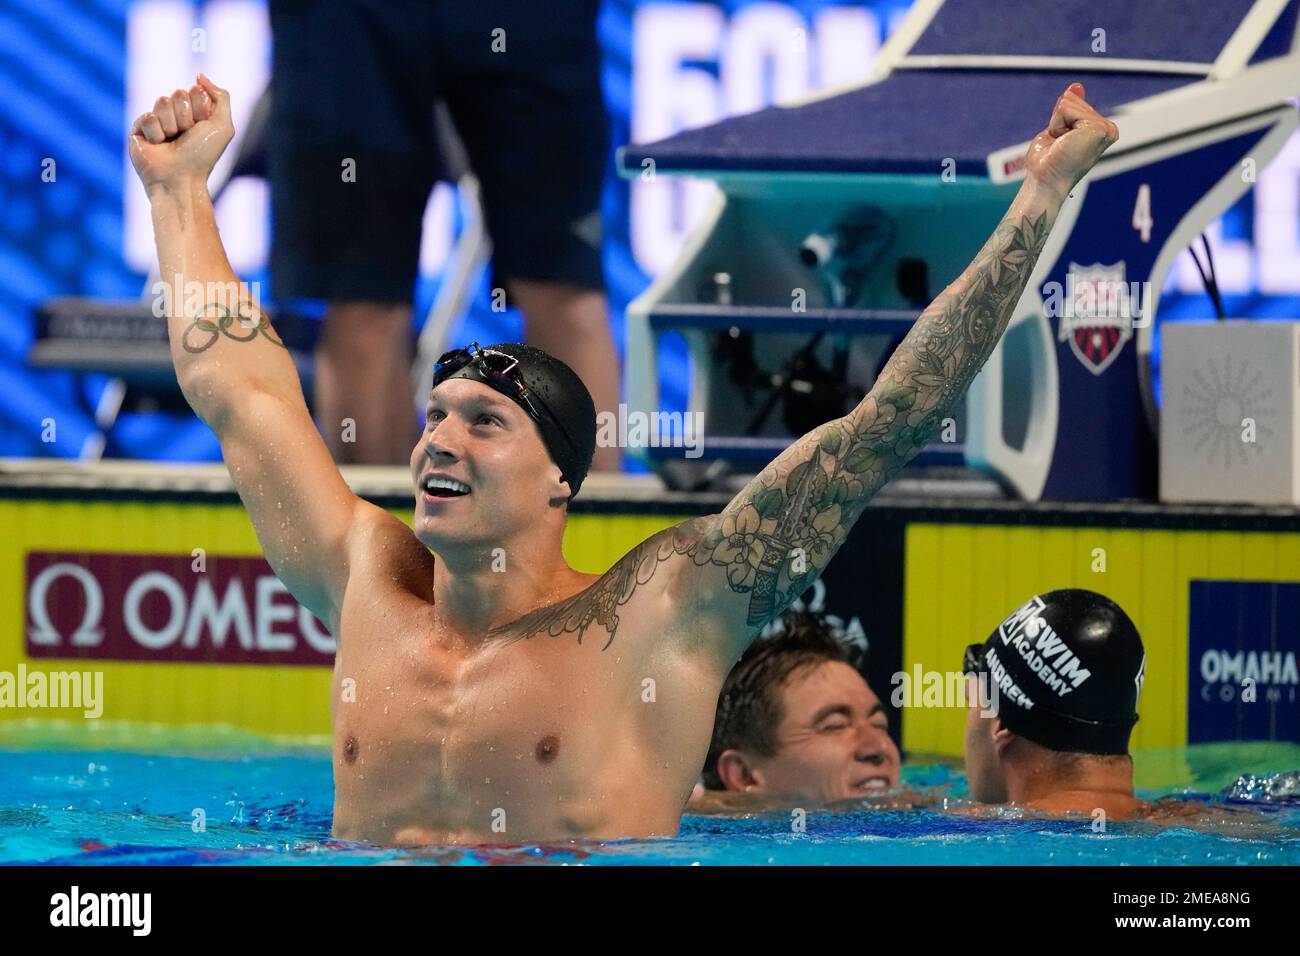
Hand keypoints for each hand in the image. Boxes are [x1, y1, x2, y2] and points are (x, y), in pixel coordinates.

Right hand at [129, 74, 232, 193]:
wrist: (180, 178)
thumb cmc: (203, 156)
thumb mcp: (224, 126)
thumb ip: (221, 97)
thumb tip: (200, 76)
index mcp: (196, 114)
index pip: (195, 91)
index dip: (201, 109)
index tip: (202, 127)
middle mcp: (177, 116)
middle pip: (178, 94)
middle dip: (186, 116)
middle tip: (186, 136)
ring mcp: (157, 121)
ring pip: (162, 101)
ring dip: (172, 124)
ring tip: (172, 141)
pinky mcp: (139, 129)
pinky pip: (147, 116)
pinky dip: (156, 132)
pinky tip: (158, 145)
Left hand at [1025, 83, 1118, 198]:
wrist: (1045, 182)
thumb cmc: (1047, 163)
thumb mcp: (1058, 128)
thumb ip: (1069, 108)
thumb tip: (1077, 86)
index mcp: (1101, 130)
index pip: (1075, 104)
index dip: (1059, 121)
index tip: (1060, 144)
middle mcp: (1108, 129)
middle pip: (1073, 101)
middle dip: (1058, 121)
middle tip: (1059, 145)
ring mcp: (1105, 129)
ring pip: (1069, 103)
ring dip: (1057, 124)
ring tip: (1061, 145)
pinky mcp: (1098, 129)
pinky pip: (1066, 108)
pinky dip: (1057, 124)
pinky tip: (1063, 142)